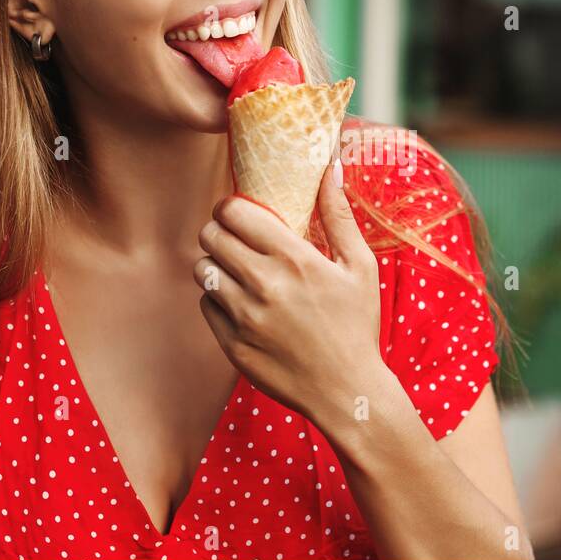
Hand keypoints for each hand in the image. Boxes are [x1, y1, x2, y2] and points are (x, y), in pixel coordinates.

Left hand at [194, 159, 383, 423]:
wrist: (347, 391)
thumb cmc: (357, 325)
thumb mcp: (359, 267)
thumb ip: (339, 215)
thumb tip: (329, 167)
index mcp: (294, 259)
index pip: (234, 212)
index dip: (232, 206)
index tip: (241, 212)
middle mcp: (263, 285)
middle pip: (210, 236)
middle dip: (219, 231)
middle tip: (235, 238)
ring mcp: (244, 318)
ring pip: (201, 270)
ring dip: (215, 264)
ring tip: (235, 269)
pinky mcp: (232, 345)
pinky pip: (205, 307)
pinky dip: (217, 300)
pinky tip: (240, 302)